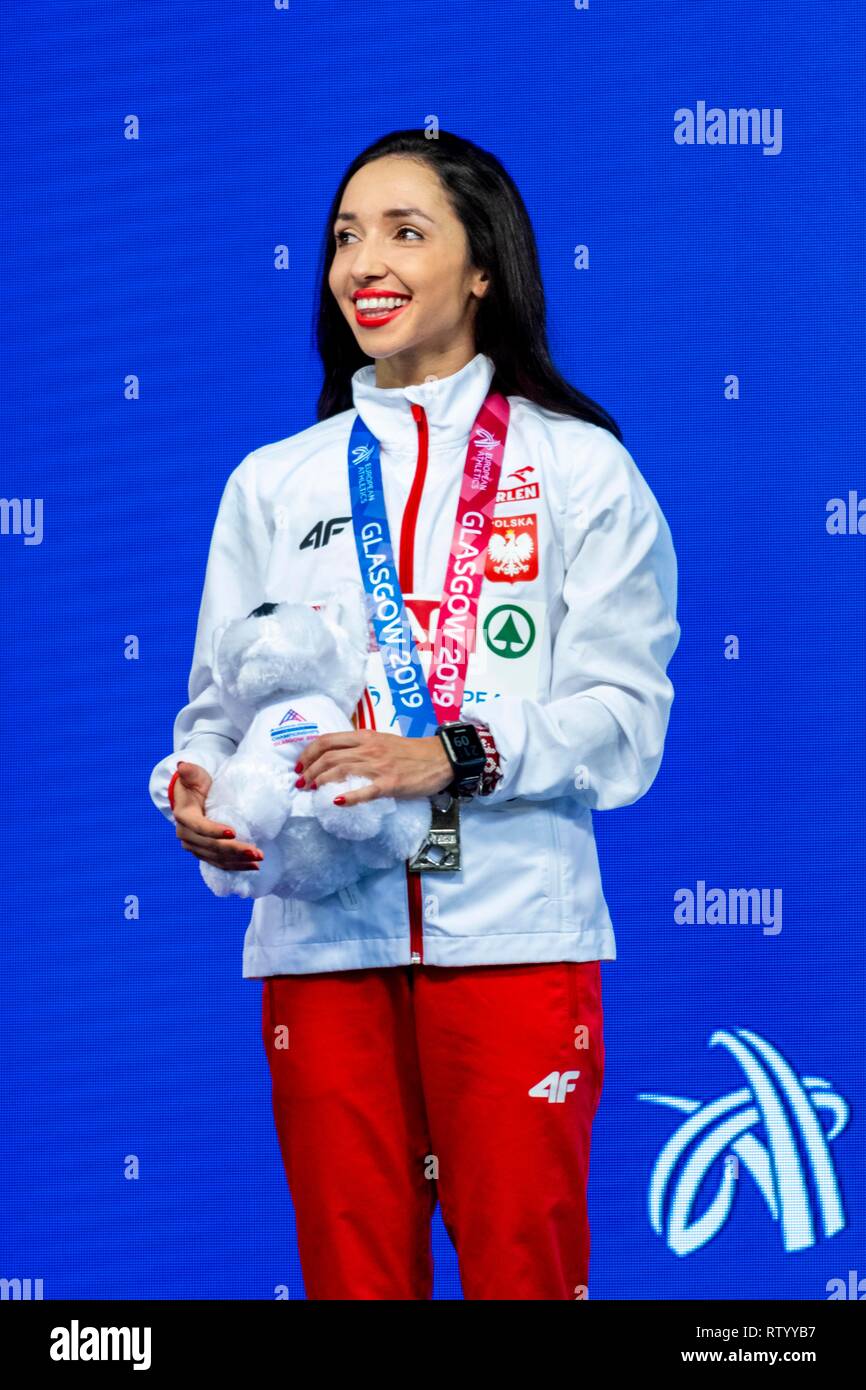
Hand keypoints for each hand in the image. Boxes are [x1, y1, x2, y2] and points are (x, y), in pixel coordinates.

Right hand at [172, 761, 263, 870]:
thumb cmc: (195, 783)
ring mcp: (194, 846)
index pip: (198, 826)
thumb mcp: (194, 775)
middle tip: (255, 851)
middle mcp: (186, 835)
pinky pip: (219, 863)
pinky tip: (252, 867)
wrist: (192, 797)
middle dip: (234, 850)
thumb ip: (190, 772)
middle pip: (211, 846)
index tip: (233, 832)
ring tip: (258, 859)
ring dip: (238, 861)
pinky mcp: (203, 852)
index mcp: (184, 815)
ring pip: (216, 858)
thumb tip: (183, 766)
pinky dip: (235, 866)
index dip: (214, 831)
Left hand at [295, 730, 453, 806]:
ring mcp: (379, 766)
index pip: (327, 740)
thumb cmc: (411, 752)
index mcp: (365, 736)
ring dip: (320, 782)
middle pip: (329, 757)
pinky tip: (336, 802)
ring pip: (341, 771)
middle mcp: (369, 749)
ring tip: (310, 791)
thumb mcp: (382, 741)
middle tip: (300, 783)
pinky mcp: (390, 783)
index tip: (300, 766)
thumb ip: (361, 746)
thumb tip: (336, 757)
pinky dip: (348, 797)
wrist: (441, 757)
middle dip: (309, 771)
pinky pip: (366, 791)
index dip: (308, 753)